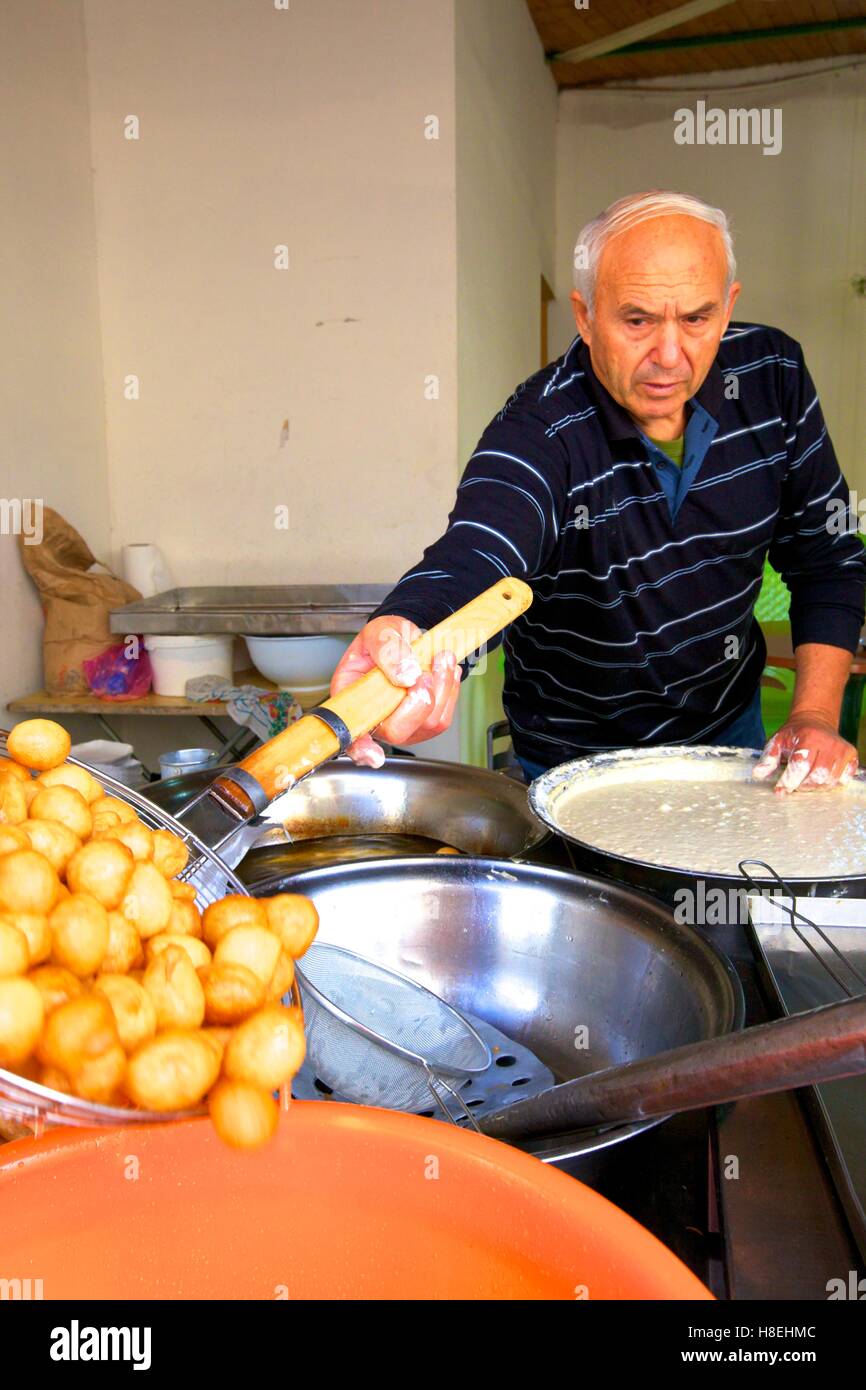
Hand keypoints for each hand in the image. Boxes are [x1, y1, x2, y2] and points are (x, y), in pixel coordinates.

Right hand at [329, 615, 462, 767]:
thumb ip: (388, 650)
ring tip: (441, 658)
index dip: (361, 748)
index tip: (373, 755)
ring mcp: (401, 723)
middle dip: (418, 703)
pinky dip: (450, 690)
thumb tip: (405, 674)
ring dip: (441, 688)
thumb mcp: (379, 632)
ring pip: (427, 723)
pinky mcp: (424, 722)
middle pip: (396, 731)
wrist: (405, 637)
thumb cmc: (384, 638)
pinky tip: (445, 670)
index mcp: (353, 698)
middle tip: (424, 673)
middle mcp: (376, 717)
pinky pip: (443, 717)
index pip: (351, 734)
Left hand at [752, 712, 857, 794]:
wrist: (816, 721)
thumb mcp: (777, 741)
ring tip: (806, 779)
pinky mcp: (852, 757)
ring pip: (829, 781)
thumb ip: (768, 758)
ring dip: (815, 787)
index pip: (800, 764)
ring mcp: (843, 750)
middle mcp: (829, 743)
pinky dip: (830, 783)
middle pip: (817, 777)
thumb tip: (758, 774)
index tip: (780, 791)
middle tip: (795, 782)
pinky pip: (842, 780)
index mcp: (809, 737)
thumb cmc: (794, 735)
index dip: (789, 781)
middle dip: (802, 785)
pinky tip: (820, 777)